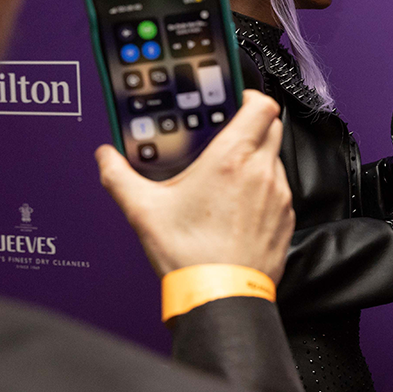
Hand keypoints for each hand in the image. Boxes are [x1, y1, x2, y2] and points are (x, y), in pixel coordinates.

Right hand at [96, 90, 294, 281]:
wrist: (220, 295)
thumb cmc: (189, 255)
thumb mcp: (143, 211)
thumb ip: (120, 177)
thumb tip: (107, 158)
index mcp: (231, 158)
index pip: (260, 105)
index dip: (250, 96)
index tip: (235, 99)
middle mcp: (261, 172)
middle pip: (271, 127)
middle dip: (252, 124)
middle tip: (227, 135)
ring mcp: (278, 195)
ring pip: (275, 159)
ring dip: (257, 158)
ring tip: (227, 175)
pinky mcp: (285, 218)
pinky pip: (280, 190)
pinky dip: (264, 188)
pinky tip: (238, 205)